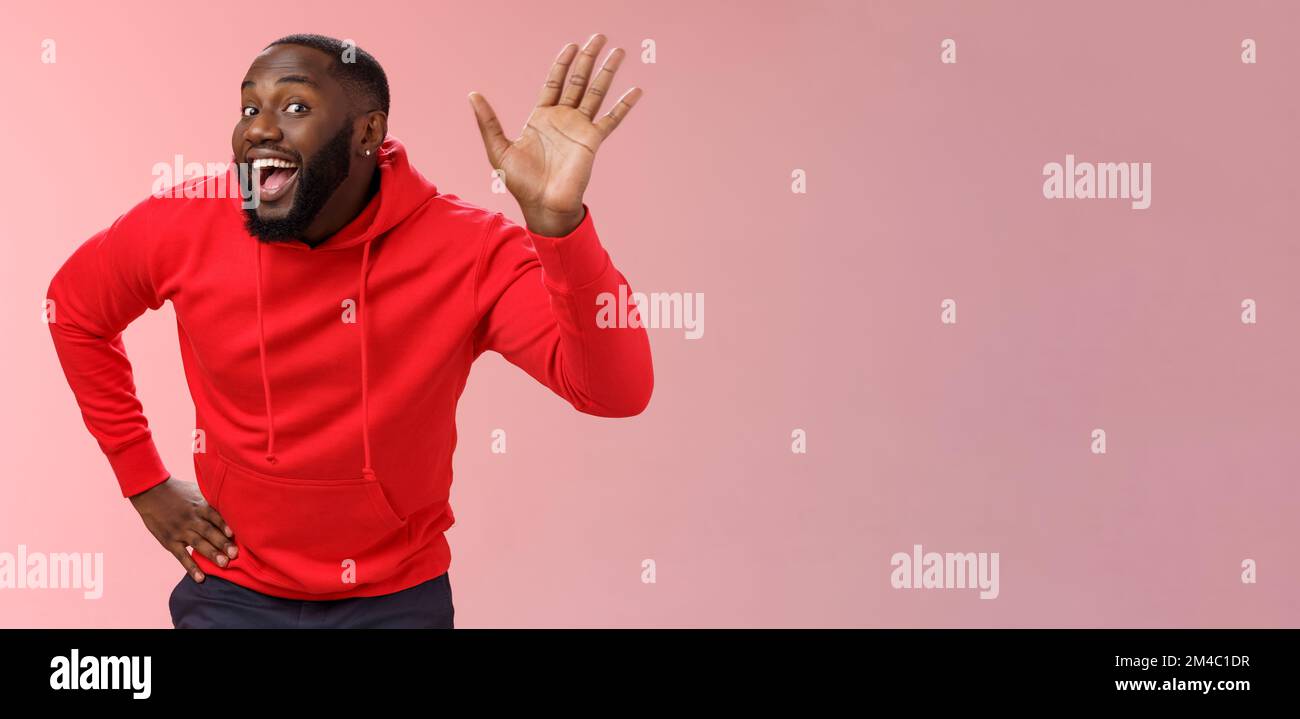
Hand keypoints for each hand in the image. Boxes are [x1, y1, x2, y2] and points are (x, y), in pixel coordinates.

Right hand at [129, 476, 235, 582]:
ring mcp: (180, 531)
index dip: (225, 525)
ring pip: (198, 544)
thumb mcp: (197, 490)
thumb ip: (212, 501)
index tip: (234, 534)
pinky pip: (181, 556)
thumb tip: (233, 504)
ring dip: (211, 554)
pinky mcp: (169, 541)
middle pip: (209, 532)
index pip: (215, 516)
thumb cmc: (178, 491)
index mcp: (200, 506)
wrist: (151, 492)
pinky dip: (191, 567)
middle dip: (222, 543)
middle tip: (235, 555)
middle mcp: (191, 519)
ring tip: (224, 564)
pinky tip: (200, 578)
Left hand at [469, 33, 642, 236]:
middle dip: (588, 58)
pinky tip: (636, 90)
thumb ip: (488, 121)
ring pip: (597, 93)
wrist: (543, 206)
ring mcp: (580, 129)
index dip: (563, 63)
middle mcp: (563, 118)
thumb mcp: (498, 149)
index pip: (554, 81)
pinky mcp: (593, 141)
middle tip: (599, 37)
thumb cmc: (520, 182)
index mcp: (542, 116)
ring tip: (619, 52)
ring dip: (608, 72)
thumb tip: (472, 94)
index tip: (572, 45)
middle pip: (579, 80)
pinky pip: (611, 119)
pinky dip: (624, 105)